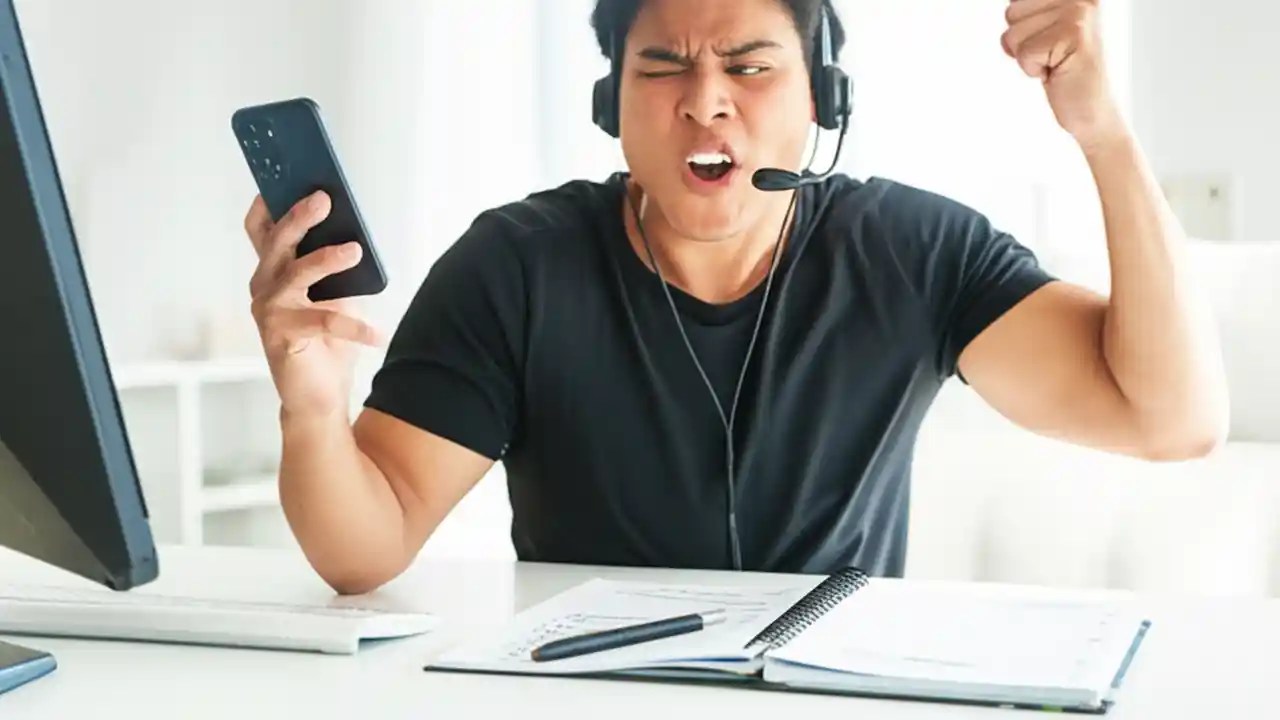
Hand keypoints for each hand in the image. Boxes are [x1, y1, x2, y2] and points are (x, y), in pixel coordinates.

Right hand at [244, 190, 385, 417]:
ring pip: (296, 274)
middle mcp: (264, 288)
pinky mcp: (282, 338)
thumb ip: (334, 267)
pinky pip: (323, 323)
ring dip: (326, 259)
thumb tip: (353, 236)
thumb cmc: (326, 343)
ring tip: (354, 249)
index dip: (267, 204)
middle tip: (323, 198)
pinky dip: (355, 328)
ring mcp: (269, 312)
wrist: (318, 397)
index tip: (280, 177)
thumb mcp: (334, 296)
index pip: (261, 231)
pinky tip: (378, 334)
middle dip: (299, 217)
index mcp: (273, 272)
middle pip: (278, 244)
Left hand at [1002, 0, 1126, 151]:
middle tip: (1050, 53)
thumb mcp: (1044, 29)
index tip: (1045, 39)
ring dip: (1028, 55)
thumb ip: (1028, 10)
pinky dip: (1033, 69)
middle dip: (1022, 41)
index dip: (1020, 25)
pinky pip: (1024, 53)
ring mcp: (1078, 13)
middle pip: (1012, 12)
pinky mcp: (1073, 35)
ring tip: (1054, 61)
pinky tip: (1057, 70)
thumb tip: (1011, 3)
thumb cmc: (1066, 71)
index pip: (1017, 0)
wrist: (1090, 108)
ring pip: (1014, 33)